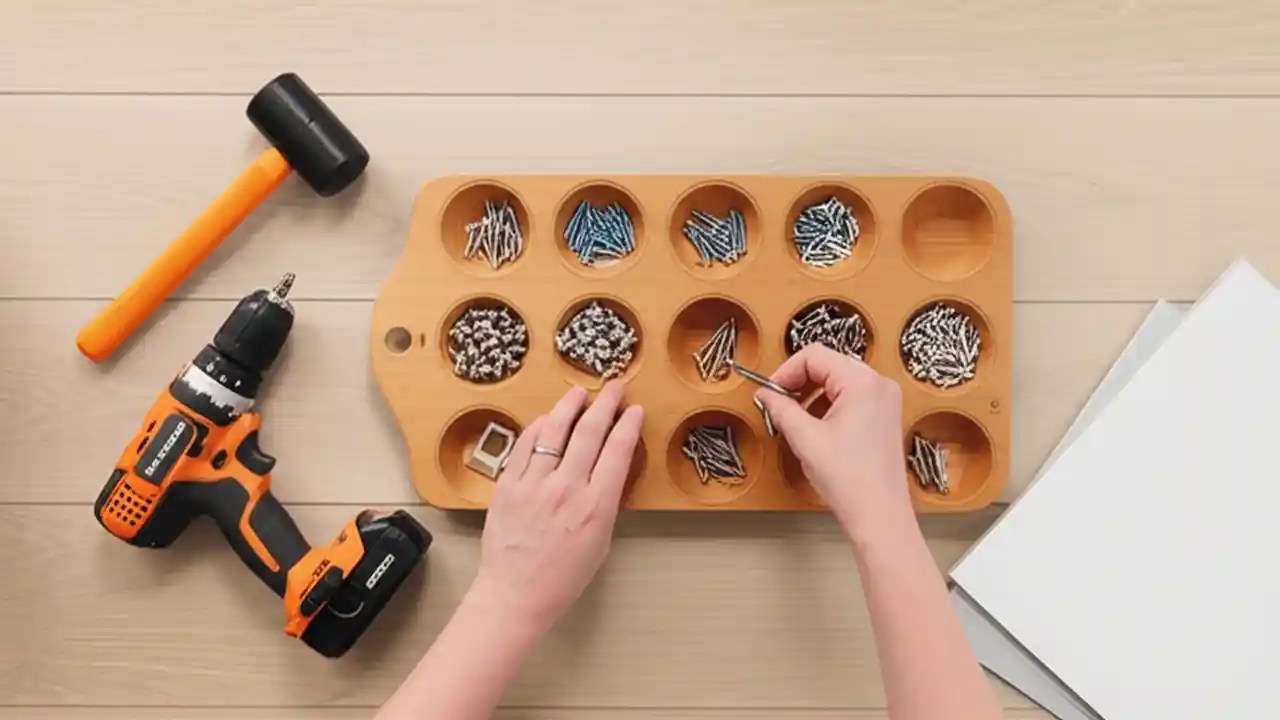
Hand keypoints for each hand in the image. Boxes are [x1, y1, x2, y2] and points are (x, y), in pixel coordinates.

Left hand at [470, 382, 643, 636]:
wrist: (514, 595)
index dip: (628, 425)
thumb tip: (605, 469)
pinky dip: (539, 427)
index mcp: (596, 507)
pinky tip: (548, 418)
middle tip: (615, 386)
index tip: (634, 410)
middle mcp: (566, 490)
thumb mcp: (600, 542)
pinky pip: (525, 446)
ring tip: (579, 393)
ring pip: (554, 431)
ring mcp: (533, 485)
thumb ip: (604, 503)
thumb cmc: (562, 578)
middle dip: (606, 404)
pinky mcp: (507, 486)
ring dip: (570, 406)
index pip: (618, 451)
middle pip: (589, 433)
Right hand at [755, 345, 910, 531]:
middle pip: (827, 365)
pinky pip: (850, 398)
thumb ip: (780, 408)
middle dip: (798, 383)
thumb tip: (765, 394)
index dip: (785, 372)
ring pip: (837, 381)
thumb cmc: (849, 479)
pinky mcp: (884, 416)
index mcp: (862, 382)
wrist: (879, 514)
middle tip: (777, 406)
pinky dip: (827, 406)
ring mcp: (885, 400)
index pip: (814, 356)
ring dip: (811, 395)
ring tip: (794, 421)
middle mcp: (879, 384)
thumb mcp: (804, 438)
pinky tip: (814, 429)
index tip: (769, 393)